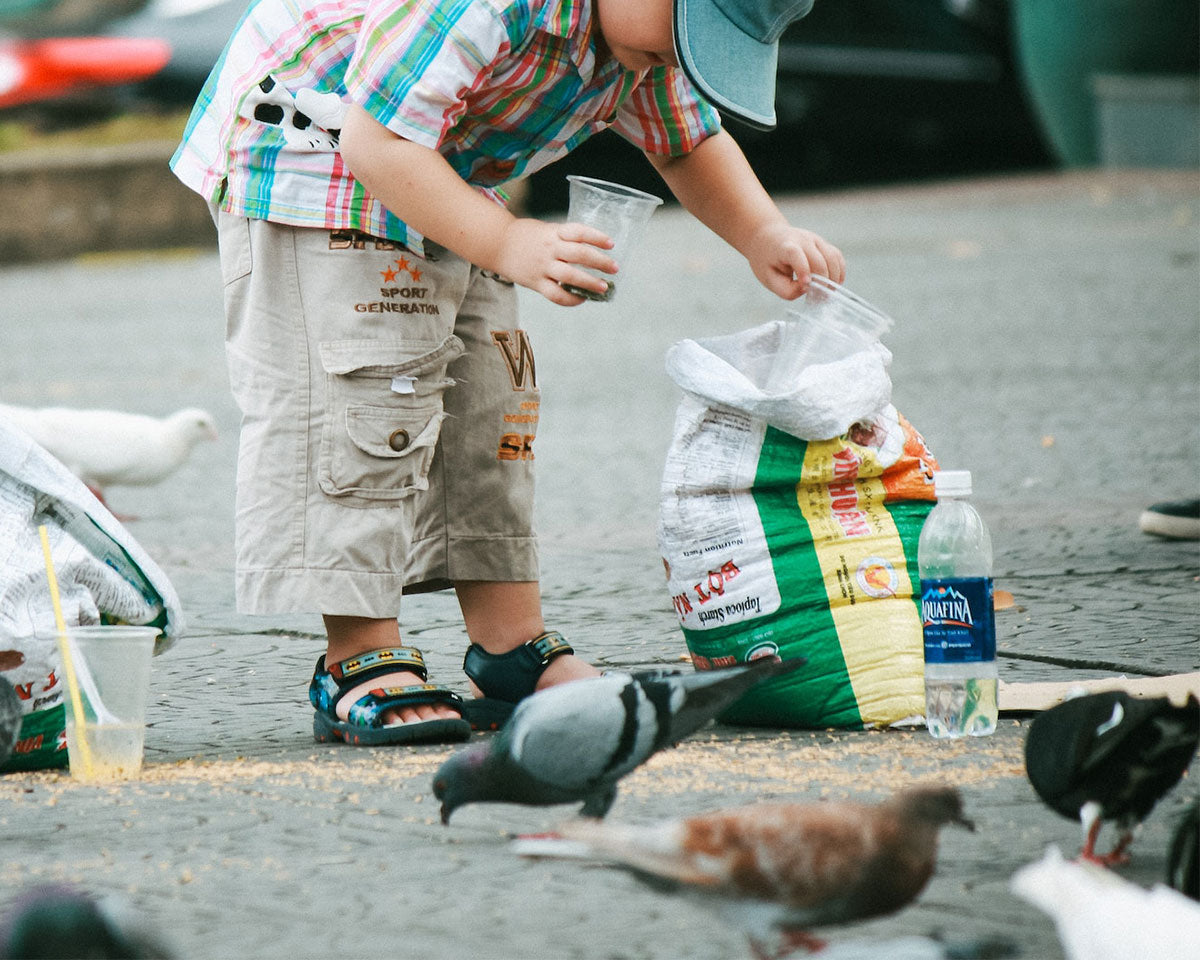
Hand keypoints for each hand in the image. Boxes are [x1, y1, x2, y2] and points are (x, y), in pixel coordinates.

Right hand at [492, 218, 618, 305]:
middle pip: (579, 254)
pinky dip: (571, 299)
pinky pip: (556, 294)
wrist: (497, 244)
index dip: (597, 236)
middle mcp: (550, 249)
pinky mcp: (536, 283)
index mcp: (554, 233)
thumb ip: (565, 239)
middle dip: (600, 262)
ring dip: (589, 283)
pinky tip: (581, 299)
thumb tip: (591, 250)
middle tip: (615, 268)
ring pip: (570, 276)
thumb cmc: (526, 236)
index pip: (579, 232)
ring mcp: (542, 267)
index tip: (611, 243)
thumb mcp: (546, 230)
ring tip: (603, 288)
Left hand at [744, 221, 846, 299]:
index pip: (796, 254)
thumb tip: (807, 289)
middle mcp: (803, 239)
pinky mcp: (823, 243)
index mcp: (785, 246)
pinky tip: (832, 284)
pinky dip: (839, 272)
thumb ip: (786, 289)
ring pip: (833, 258)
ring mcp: (815, 239)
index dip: (803, 269)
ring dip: (833, 279)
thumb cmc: (767, 260)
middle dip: (822, 283)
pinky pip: (837, 257)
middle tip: (818, 300)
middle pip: (820, 261)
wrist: (768, 237)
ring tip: (826, 294)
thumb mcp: (768, 279)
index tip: (807, 285)